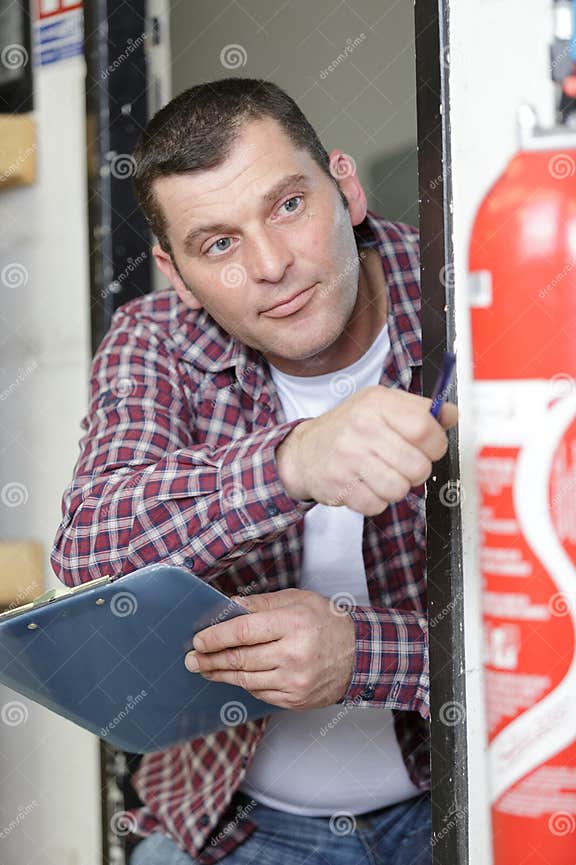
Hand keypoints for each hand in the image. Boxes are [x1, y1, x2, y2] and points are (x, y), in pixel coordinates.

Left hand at [184, 588, 355, 709]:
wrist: (360, 654)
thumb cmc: (326, 621)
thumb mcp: (297, 600)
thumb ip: (261, 604)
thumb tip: (228, 606)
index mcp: (293, 623)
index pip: (243, 630)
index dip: (216, 636)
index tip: (198, 639)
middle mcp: (294, 654)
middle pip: (240, 659)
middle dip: (210, 659)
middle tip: (191, 658)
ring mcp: (295, 681)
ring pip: (246, 680)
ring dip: (220, 674)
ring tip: (204, 669)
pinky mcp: (296, 700)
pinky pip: (260, 693)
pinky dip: (244, 684)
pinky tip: (234, 677)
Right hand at [276, 385, 457, 515]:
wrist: (304, 450)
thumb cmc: (350, 427)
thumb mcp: (381, 405)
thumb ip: (419, 410)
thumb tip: (451, 415)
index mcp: (377, 403)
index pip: (425, 428)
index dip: (436, 444)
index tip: (430, 447)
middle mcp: (362, 427)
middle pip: (417, 465)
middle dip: (417, 471)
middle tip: (404, 464)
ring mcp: (348, 458)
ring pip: (399, 489)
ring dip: (397, 487)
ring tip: (384, 474)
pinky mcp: (339, 485)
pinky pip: (377, 505)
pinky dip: (376, 500)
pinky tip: (367, 485)